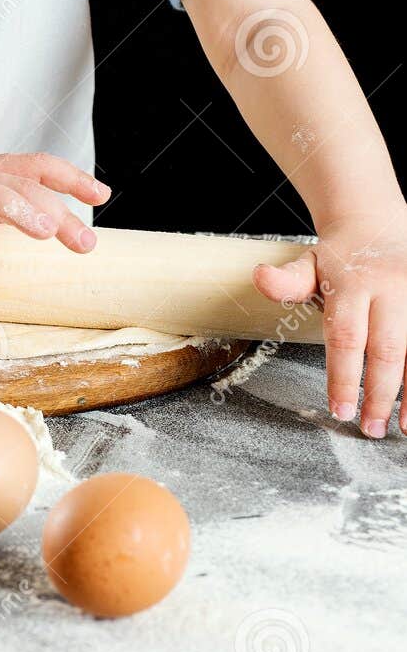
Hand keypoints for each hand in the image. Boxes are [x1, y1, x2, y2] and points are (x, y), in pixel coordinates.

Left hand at [253, 214, 406, 436]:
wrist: (377, 223)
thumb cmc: (339, 257)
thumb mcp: (308, 263)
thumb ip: (288, 279)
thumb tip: (259, 277)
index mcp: (353, 282)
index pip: (346, 336)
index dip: (343, 377)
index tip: (339, 411)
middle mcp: (390, 288)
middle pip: (386, 349)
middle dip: (378, 394)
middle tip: (368, 429)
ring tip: (403, 428)